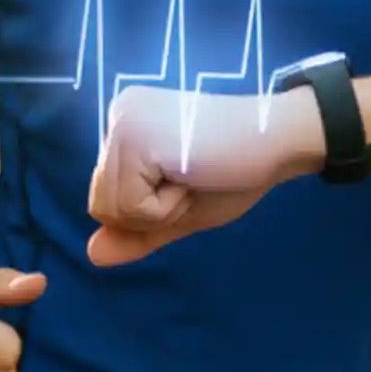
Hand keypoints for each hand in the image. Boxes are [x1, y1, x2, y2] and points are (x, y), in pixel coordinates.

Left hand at [86, 85, 321, 266]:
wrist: (278, 141)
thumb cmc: (236, 171)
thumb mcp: (178, 211)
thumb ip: (137, 231)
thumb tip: (92, 255)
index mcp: (126, 125)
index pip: (106, 197)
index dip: (150, 209)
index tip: (189, 178)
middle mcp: (117, 116)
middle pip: (101, 205)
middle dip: (150, 213)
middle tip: (192, 179)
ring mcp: (123, 124)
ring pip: (111, 209)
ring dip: (159, 210)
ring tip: (192, 175)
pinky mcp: (135, 139)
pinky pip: (130, 207)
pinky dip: (165, 207)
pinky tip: (192, 175)